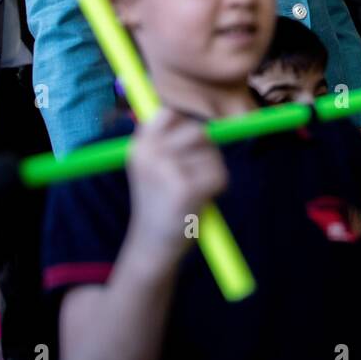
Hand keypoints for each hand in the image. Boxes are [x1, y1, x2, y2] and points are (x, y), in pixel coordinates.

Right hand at [125, 109, 228, 264]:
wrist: (152, 246)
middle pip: (199, 132)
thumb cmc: (159, 202)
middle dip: (206, 151)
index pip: (170, 113)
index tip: (186, 148)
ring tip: (192, 191)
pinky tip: (200, 202)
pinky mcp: (185, 189)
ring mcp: (165, 169)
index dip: (186, 126)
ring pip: (213, 155)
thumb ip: (168, 140)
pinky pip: (220, 176)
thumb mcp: (151, 166)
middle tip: (192, 175)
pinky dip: (218, 188)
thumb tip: (200, 119)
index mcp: (139, 146)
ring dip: (212, 171)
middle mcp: (149, 154)